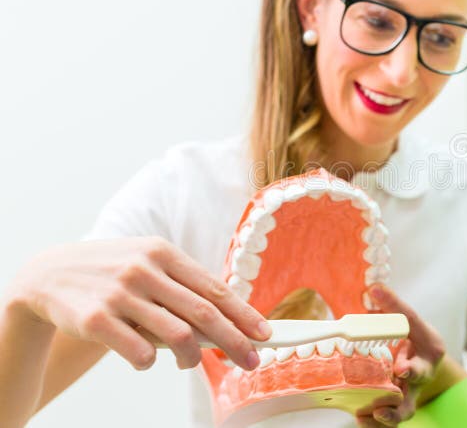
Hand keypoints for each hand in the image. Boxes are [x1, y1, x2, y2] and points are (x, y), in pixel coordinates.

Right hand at [9, 237, 269, 370]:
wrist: (50, 274)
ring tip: (189, 363)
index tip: (265, 334)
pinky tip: (147, 360)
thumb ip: (183, 285)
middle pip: (204, 314)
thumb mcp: (148, 263)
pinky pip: (139, 352)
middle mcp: (145, 270)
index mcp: (164, 253)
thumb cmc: (115, 271)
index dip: (243, 314)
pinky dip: (151, 362)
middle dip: (234, 341)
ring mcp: (120, 294)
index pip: (214, 289)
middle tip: (250, 362)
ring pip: (176, 335)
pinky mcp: (95, 319)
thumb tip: (229, 317)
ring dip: (192, 358)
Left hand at [356, 284, 445, 426]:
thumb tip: (374, 288)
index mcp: (427, 360)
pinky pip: (383, 417)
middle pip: (410, 404)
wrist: (423, 355)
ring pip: (397, 416)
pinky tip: (358, 417)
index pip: (421, 366)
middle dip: (397, 409)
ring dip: (382, 420)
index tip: (402, 368)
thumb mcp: (411, 320)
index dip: (412, 370)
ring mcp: (405, 396)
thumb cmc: (417, 337)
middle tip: (381, 409)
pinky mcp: (392, 403)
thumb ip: (395, 306)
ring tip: (365, 417)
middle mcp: (417, 383)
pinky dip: (372, 421)